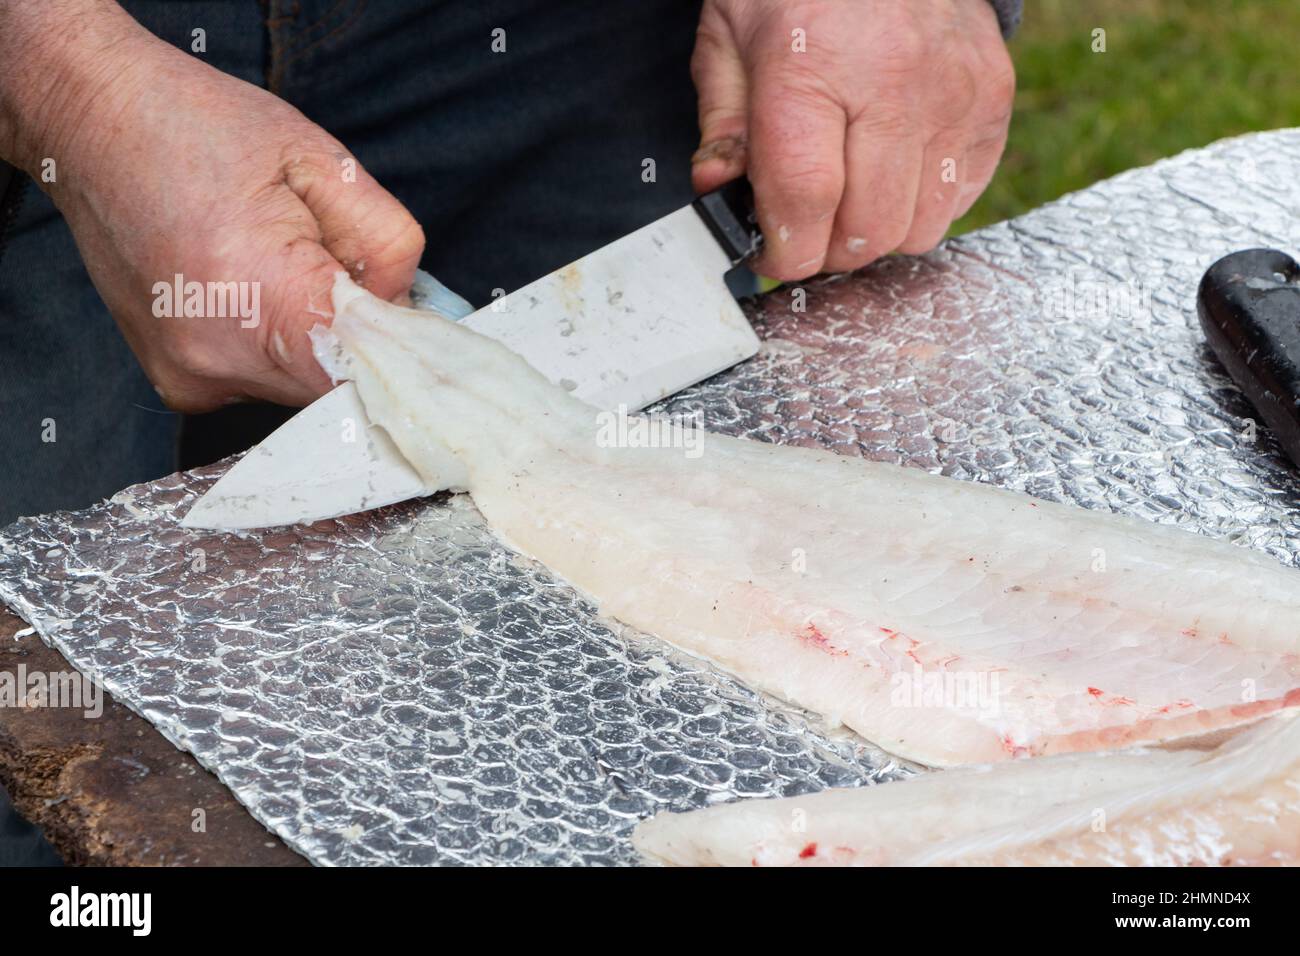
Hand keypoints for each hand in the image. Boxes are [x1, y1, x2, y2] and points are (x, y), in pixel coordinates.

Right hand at [2, 3, 423, 410]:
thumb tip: (410, 310)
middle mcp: (218, 354)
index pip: (362, 372)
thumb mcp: (324, 165)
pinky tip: (256, 292)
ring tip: (289, 272)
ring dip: (320, 344)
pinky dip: (281, 349)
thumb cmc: (200, 129)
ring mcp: (193, 379)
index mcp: (257, 294)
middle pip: (338, 387)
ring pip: (304, 388)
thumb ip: (387, 246)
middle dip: (364, 341)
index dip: (402, 356)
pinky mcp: (182, 386)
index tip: (421, 335)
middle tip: (352, 278)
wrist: (94, 124)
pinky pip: (265, 383)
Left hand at [690, 0, 1014, 279]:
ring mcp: (954, 92)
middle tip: (807, 225)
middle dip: (828, 249)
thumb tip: (717, 192)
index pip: (805, 200)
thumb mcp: (731, 37)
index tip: (771, 250)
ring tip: (850, 197)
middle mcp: (893, 82)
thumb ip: (723, 122)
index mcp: (814, 65)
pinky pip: (961, 197)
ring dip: (878, 232)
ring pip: (919, 228)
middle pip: (867, 230)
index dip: (784, 250)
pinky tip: (893, 171)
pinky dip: (923, 204)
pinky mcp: (992, 99)